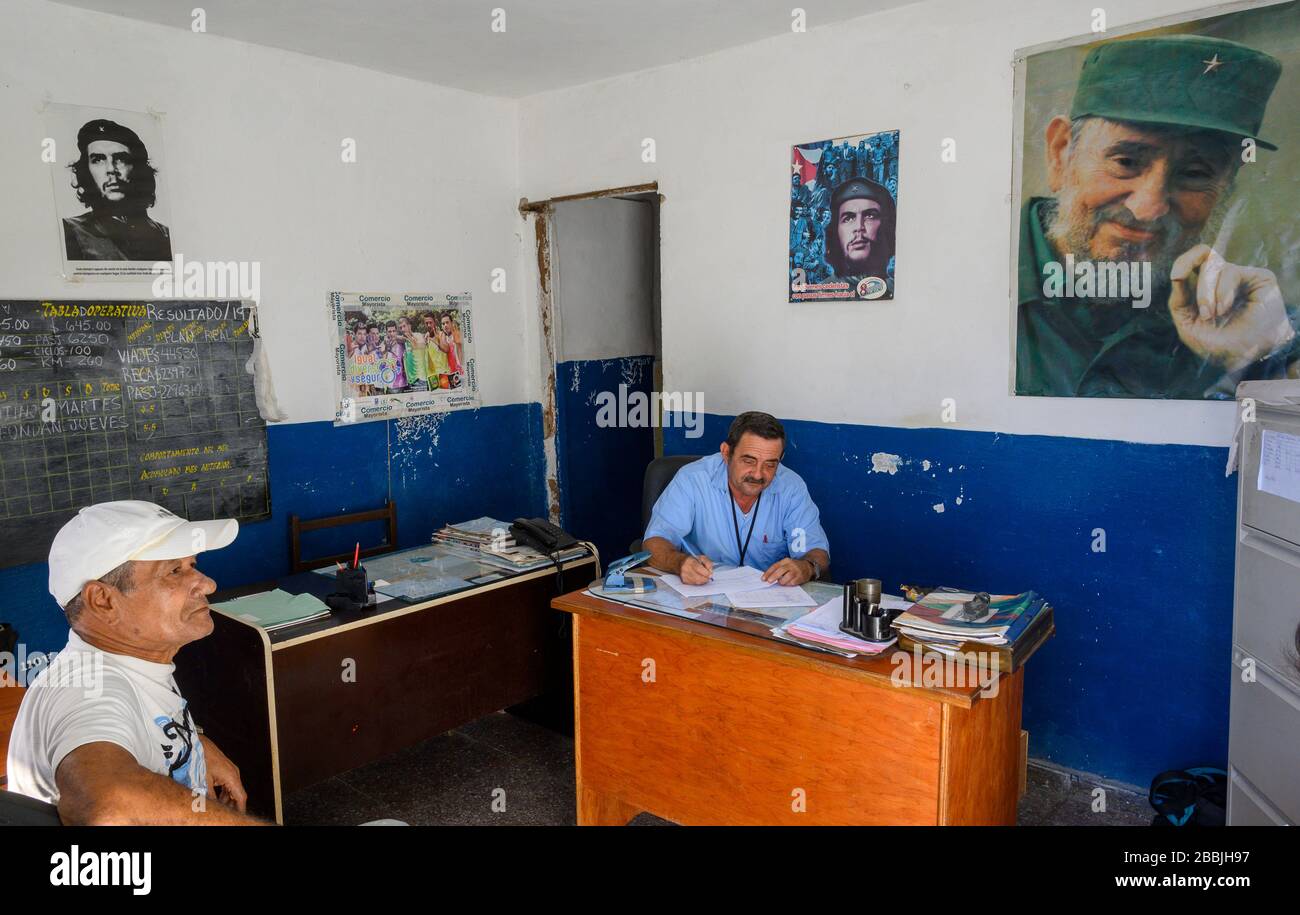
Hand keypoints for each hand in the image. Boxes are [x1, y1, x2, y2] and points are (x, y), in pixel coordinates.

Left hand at [201, 735, 247, 812]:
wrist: (199, 745)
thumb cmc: (203, 759)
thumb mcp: (205, 781)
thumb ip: (210, 796)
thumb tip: (211, 806)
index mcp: (232, 777)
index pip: (241, 797)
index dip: (240, 808)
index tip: (238, 816)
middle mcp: (234, 774)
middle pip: (238, 794)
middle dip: (233, 805)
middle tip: (226, 813)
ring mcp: (231, 771)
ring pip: (233, 790)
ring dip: (227, 799)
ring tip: (219, 807)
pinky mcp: (226, 770)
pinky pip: (228, 784)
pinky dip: (224, 792)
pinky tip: (217, 797)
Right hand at [679, 554, 713, 584]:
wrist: (681, 563)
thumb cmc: (694, 561)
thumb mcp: (702, 558)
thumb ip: (708, 563)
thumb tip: (710, 571)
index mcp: (690, 561)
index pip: (698, 568)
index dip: (705, 573)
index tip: (710, 574)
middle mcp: (685, 569)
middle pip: (697, 577)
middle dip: (705, 578)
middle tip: (709, 577)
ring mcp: (684, 575)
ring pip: (697, 581)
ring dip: (703, 581)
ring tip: (705, 577)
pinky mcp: (684, 581)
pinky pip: (694, 583)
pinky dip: (699, 582)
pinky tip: (700, 578)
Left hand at [763, 557, 811, 585]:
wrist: (808, 566)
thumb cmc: (793, 567)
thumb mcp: (786, 564)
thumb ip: (778, 569)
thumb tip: (768, 577)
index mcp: (786, 561)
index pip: (775, 566)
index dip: (768, 572)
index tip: (763, 579)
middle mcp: (791, 565)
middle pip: (781, 570)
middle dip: (773, 576)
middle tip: (769, 581)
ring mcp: (796, 571)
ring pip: (786, 577)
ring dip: (781, 581)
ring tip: (780, 582)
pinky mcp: (800, 577)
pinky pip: (792, 582)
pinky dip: (788, 584)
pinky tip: (788, 583)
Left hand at [1168, 244, 1294, 372]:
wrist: (1250, 357)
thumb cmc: (1219, 346)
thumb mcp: (1189, 327)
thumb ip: (1179, 301)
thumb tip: (1177, 275)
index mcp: (1199, 290)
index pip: (1187, 266)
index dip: (1181, 264)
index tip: (1176, 276)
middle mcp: (1218, 280)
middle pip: (1200, 257)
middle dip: (1198, 285)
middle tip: (1205, 311)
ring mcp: (1236, 277)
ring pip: (1212, 266)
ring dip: (1208, 294)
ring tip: (1214, 315)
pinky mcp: (1257, 276)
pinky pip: (1230, 272)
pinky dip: (1223, 292)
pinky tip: (1225, 308)